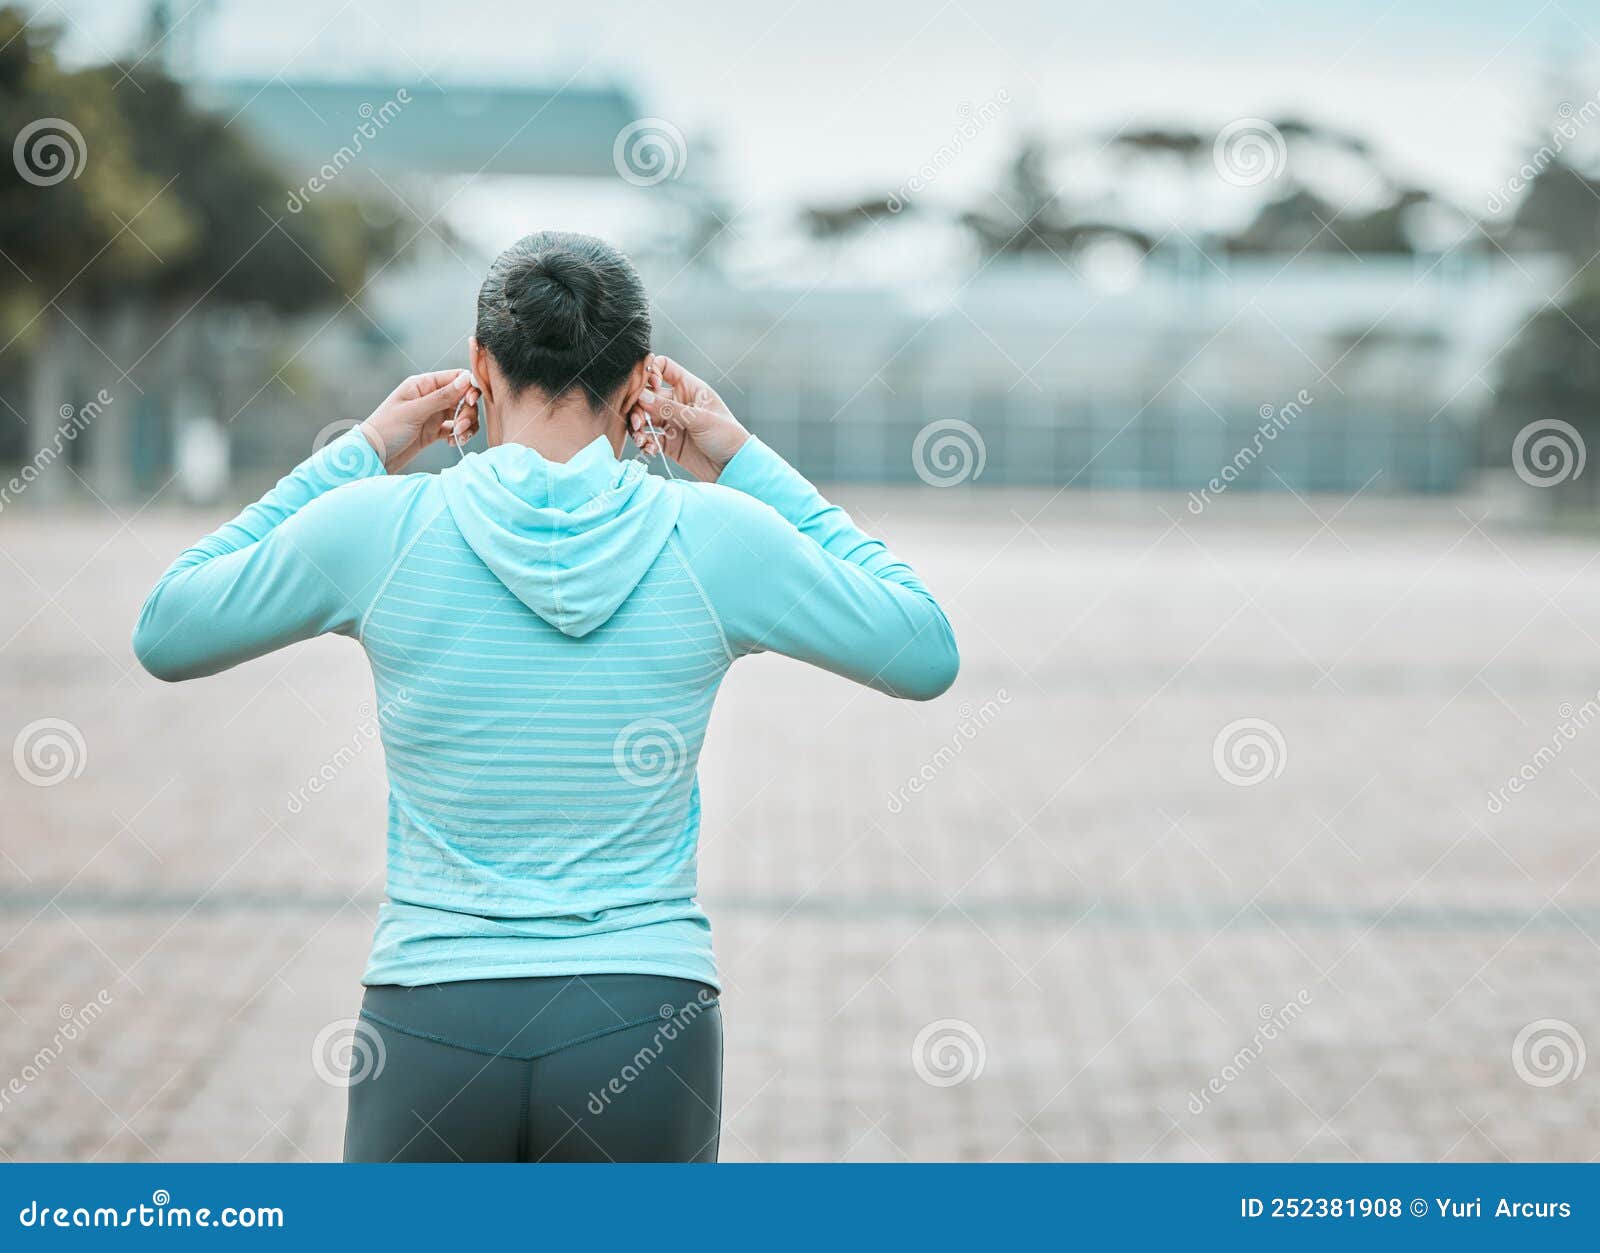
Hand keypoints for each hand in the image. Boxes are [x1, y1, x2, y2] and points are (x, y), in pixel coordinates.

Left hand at [359, 370, 479, 472]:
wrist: (373, 456)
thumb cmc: (386, 429)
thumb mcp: (414, 411)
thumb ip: (442, 396)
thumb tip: (466, 378)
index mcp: (423, 385)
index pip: (456, 377)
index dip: (468, 388)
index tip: (470, 402)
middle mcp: (430, 397)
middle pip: (463, 397)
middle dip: (467, 412)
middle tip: (460, 426)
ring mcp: (433, 415)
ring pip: (462, 414)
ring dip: (466, 425)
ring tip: (458, 436)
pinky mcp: (434, 431)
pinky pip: (456, 429)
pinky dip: (459, 435)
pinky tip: (452, 442)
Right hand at [629, 354, 748, 482]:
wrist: (735, 466)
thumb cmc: (727, 436)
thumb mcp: (699, 419)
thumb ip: (669, 408)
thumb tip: (641, 397)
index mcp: (689, 388)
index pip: (664, 367)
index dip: (651, 372)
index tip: (649, 387)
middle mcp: (678, 402)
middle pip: (647, 395)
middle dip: (638, 406)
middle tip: (637, 421)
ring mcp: (673, 422)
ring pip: (644, 418)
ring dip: (637, 426)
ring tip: (641, 437)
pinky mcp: (669, 443)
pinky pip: (649, 438)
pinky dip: (645, 443)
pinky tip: (650, 449)